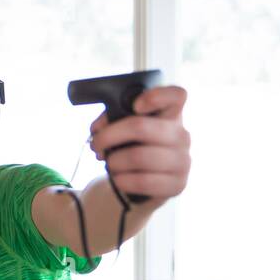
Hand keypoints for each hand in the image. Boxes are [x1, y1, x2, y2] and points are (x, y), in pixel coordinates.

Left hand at [89, 85, 190, 202]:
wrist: (147, 183)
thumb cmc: (135, 147)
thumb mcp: (126, 128)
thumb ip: (113, 120)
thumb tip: (98, 129)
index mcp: (172, 114)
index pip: (177, 95)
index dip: (156, 96)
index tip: (135, 106)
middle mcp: (181, 135)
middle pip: (140, 127)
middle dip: (109, 136)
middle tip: (96, 144)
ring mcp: (183, 161)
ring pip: (138, 157)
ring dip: (114, 161)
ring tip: (109, 163)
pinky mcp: (177, 185)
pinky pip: (143, 182)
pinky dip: (122, 180)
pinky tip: (118, 178)